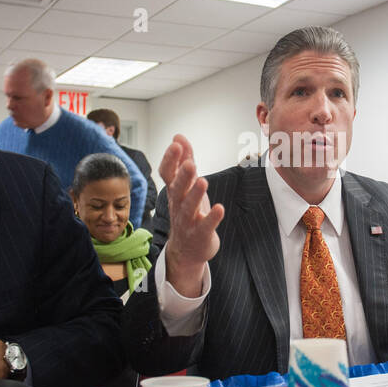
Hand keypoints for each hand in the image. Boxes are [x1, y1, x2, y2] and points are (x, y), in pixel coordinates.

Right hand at [159, 134, 222, 296]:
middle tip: (190, 163)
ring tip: (203, 181)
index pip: (167, 173)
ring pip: (189, 207)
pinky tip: (220, 208)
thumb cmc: (187, 212)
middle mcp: (178, 205)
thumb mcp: (185, 185)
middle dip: (183, 176)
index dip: (170, 159)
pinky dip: (212, 218)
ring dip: (195, 194)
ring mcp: (187, 221)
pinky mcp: (200, 234)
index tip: (176, 144)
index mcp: (174, 191)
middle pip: (177, 189)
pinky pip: (205, 226)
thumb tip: (178, 137)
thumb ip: (183, 160)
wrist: (187, 249)